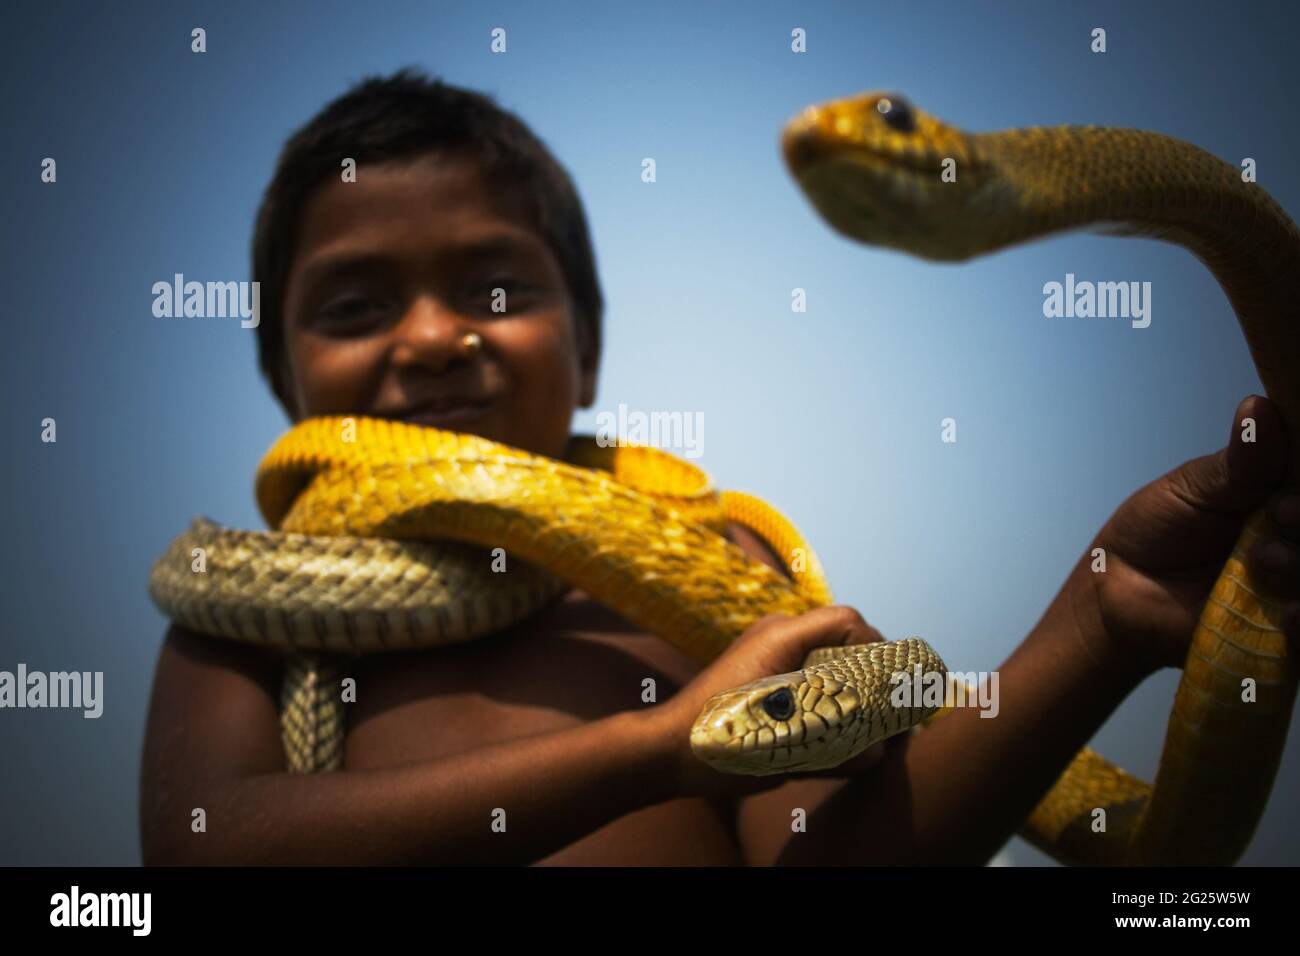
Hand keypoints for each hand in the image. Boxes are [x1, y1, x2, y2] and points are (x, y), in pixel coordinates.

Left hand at [642, 606, 892, 801]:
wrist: (670, 751)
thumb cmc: (723, 742)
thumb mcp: (786, 746)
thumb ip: (839, 749)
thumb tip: (880, 752)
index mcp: (783, 636)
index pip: (848, 619)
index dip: (878, 646)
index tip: (892, 684)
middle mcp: (777, 635)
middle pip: (842, 636)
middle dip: (870, 672)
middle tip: (890, 709)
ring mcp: (767, 651)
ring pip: (826, 656)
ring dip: (850, 685)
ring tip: (867, 723)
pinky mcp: (762, 673)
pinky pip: (807, 673)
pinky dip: (827, 695)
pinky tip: (834, 729)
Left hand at [1084, 394, 1299, 674]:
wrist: (1117, 590)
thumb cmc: (1156, 530)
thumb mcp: (1193, 490)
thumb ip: (1238, 464)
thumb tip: (1258, 407)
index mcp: (1287, 497)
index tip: (1285, 494)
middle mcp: (1298, 540)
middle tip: (1278, 517)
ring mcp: (1295, 587)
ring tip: (1263, 562)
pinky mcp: (1283, 634)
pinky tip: (1288, 615)